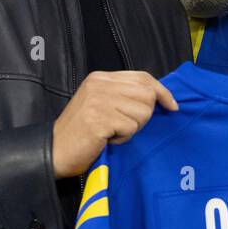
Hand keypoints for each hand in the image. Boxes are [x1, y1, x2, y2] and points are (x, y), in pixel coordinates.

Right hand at [52, 71, 178, 177]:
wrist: (55, 151)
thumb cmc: (82, 133)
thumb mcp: (102, 104)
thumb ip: (124, 95)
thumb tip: (159, 97)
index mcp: (101, 78)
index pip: (143, 77)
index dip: (162, 91)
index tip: (172, 106)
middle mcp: (100, 84)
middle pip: (147, 94)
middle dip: (144, 115)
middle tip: (124, 126)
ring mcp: (99, 100)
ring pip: (143, 112)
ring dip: (132, 128)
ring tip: (112, 133)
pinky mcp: (99, 119)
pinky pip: (130, 128)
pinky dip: (123, 138)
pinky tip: (106, 139)